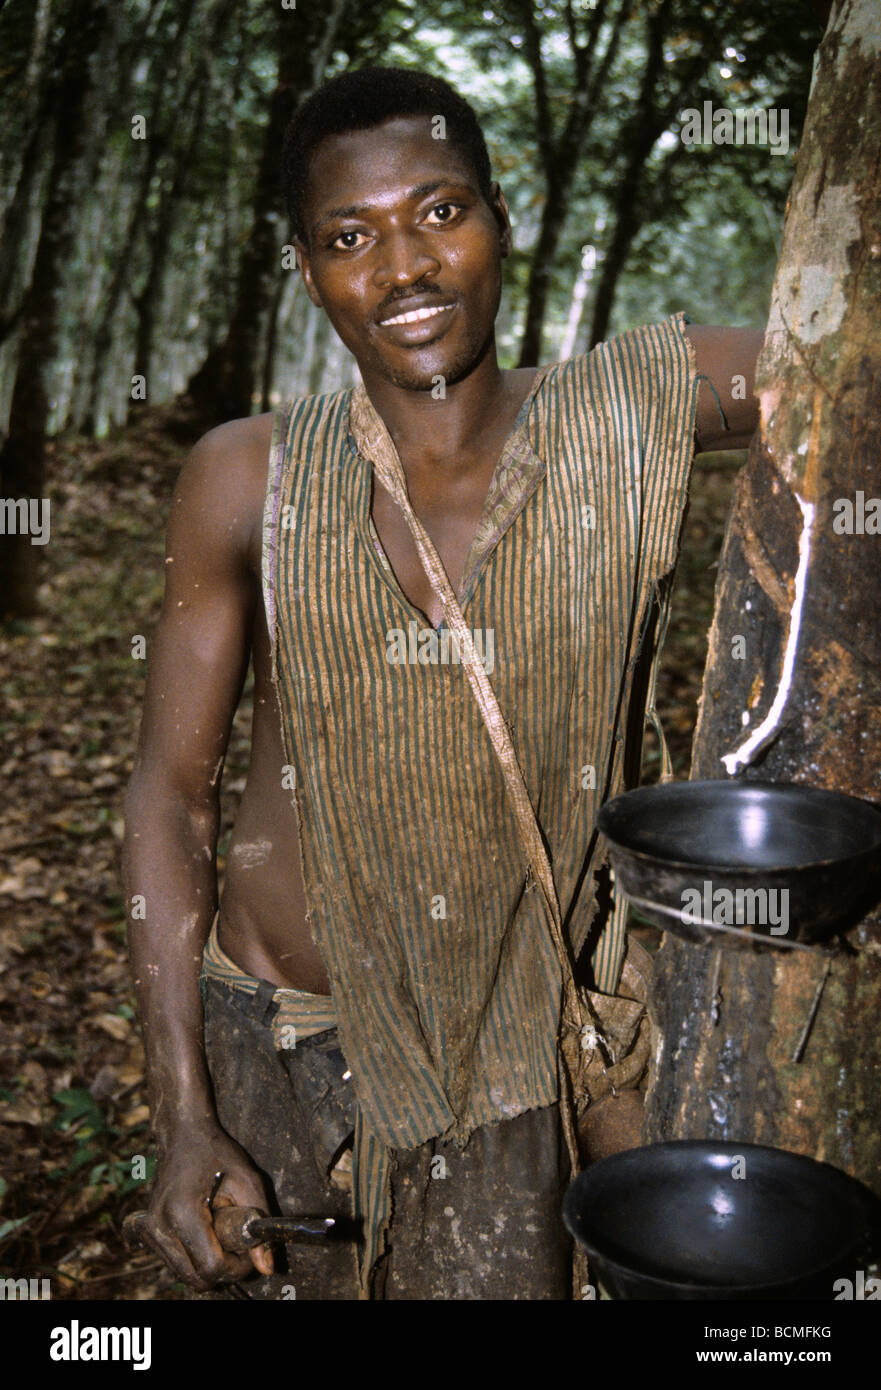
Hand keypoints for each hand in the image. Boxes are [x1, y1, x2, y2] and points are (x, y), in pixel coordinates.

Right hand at [139, 1126, 274, 1290]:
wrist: (181, 1134)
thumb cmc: (216, 1152)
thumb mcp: (248, 1180)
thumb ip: (259, 1225)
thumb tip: (267, 1267)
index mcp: (182, 1213)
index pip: (212, 1266)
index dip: (238, 1267)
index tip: (251, 1251)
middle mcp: (159, 1228)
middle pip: (197, 1278)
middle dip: (225, 1269)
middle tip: (240, 1245)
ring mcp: (150, 1232)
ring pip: (185, 1275)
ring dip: (209, 1264)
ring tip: (221, 1231)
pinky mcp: (147, 1233)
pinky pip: (176, 1264)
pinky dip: (195, 1258)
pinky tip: (205, 1232)